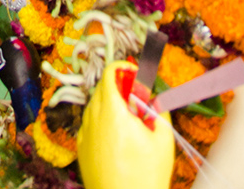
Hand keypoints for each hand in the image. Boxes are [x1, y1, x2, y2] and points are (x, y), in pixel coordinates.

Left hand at [77, 61, 174, 188]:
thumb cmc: (145, 176)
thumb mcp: (163, 139)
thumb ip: (158, 110)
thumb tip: (153, 98)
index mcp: (112, 110)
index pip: (110, 73)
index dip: (124, 69)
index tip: (137, 75)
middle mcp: (93, 117)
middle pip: (103, 89)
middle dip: (121, 89)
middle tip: (139, 103)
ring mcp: (84, 133)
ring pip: (96, 106)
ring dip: (111, 106)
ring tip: (131, 126)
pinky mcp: (80, 148)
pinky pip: (91, 125)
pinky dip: (103, 123)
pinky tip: (118, 141)